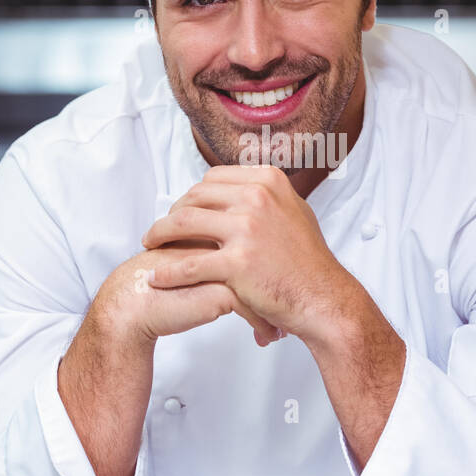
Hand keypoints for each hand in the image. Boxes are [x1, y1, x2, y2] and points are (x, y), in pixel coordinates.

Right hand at [95, 240, 282, 346]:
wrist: (135, 302)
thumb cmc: (162, 283)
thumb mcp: (196, 258)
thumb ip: (220, 251)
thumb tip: (251, 258)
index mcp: (223, 225)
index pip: (265, 241)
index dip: (277, 266)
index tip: (285, 285)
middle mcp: (228, 239)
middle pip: (273, 261)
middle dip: (285, 289)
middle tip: (290, 311)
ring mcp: (228, 261)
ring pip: (269, 285)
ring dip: (277, 310)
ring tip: (280, 327)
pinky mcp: (223, 288)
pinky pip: (256, 307)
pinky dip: (264, 324)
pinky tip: (266, 336)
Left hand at [139, 164, 352, 344]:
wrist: (324, 297)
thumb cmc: (310, 261)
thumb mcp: (295, 210)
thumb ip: (267, 195)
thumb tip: (243, 184)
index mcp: (268, 181)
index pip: (213, 178)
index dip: (193, 195)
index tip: (183, 209)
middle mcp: (257, 198)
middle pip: (195, 197)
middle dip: (172, 213)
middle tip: (162, 229)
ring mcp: (247, 229)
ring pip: (183, 223)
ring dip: (159, 233)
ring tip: (151, 245)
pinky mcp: (238, 263)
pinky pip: (189, 265)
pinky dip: (168, 272)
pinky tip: (156, 278)